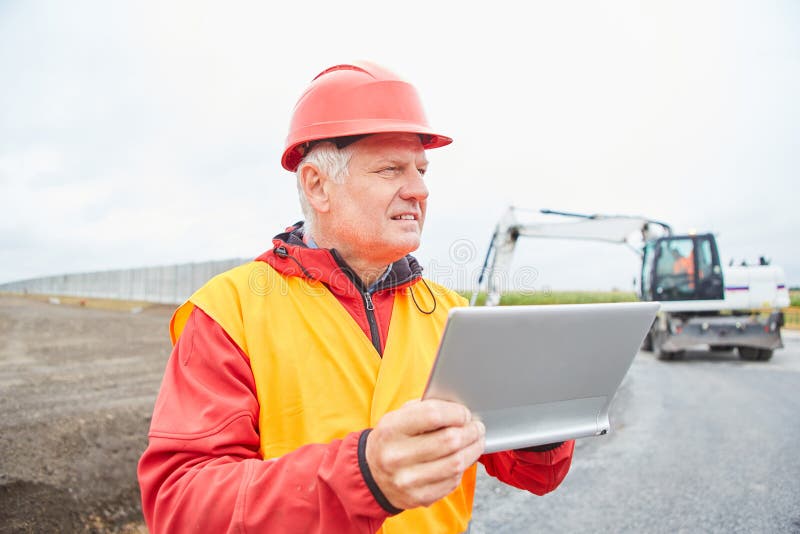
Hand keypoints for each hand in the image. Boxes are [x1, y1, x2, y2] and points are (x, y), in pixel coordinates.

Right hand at [365, 399, 484, 509]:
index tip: (465, 413)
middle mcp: (396, 456)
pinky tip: (461, 459)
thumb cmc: (392, 440)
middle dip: (470, 431)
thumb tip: (459, 409)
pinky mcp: (418, 497)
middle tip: (477, 427)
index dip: (456, 413)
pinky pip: (452, 481)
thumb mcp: (398, 418)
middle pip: (449, 440)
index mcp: (391, 429)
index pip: (433, 415)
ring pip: (455, 463)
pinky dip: (462, 469)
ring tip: (476, 441)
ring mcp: (407, 480)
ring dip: (473, 450)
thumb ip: (425, 409)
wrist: (371, 475)